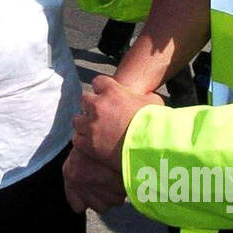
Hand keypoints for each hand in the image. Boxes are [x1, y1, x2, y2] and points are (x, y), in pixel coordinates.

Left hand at [66, 76, 161, 211]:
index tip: (105, 95)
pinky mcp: (87, 144)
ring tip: (95, 130)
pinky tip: (92, 144)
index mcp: (112, 92)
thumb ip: (145, 96)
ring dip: (85, 124)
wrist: (149, 150)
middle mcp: (97, 106)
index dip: (102, 89)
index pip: (98, 82)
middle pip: (84, 100)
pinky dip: (83, 141)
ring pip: (78, 120)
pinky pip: (77, 139)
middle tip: (100, 115)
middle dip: (91, 106)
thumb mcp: (154, 102)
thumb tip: (146, 97)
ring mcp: (90, 125)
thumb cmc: (154, 124)